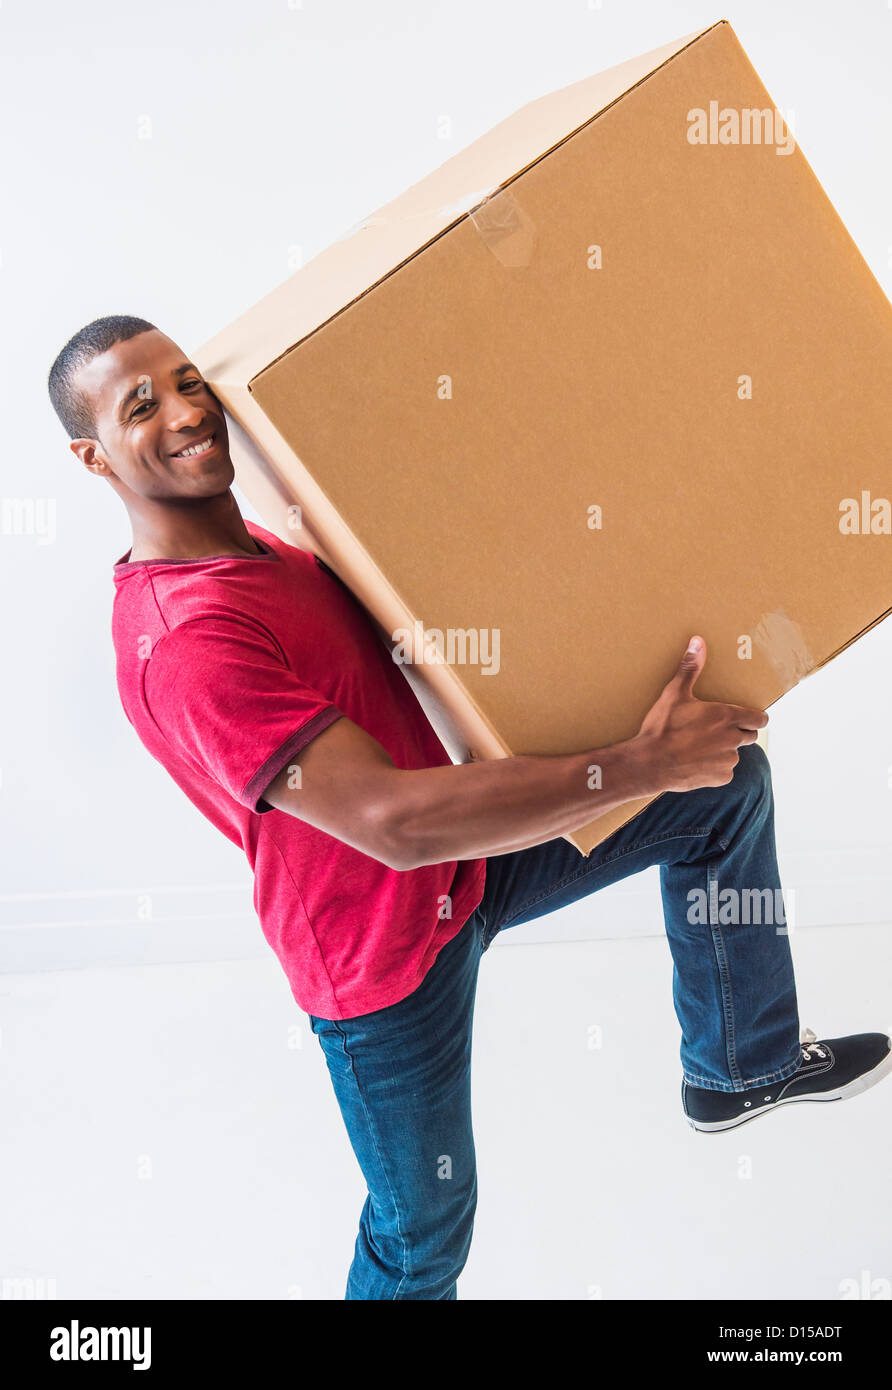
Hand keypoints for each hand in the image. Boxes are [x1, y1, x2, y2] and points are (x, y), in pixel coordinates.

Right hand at [633, 636, 767, 792]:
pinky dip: (715, 769)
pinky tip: (696, 763)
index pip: (759, 719)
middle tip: (716, 731)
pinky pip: (725, 772)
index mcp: (726, 717)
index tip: (747, 718)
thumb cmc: (662, 727)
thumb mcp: (674, 694)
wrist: (649, 763)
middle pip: (750, 736)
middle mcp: (732, 739)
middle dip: (738, 733)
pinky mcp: (720, 777)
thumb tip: (697, 641)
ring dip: (725, 751)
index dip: (755, 718)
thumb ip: (690, 668)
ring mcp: (727, 760)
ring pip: (735, 754)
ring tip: (701, 747)